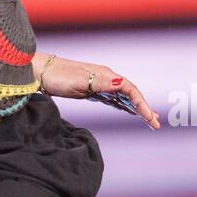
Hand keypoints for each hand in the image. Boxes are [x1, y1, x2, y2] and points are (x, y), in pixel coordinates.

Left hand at [36, 53, 159, 129]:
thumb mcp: (80, 82)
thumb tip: (122, 83)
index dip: (142, 105)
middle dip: (144, 108)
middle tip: (155, 124)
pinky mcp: (90, 90)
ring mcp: (98, 83)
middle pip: (130, 94)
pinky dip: (122, 105)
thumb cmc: (58, 77)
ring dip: (136, 108)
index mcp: (106, 75)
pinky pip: (112, 98)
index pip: (130, 90)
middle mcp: (105, 78)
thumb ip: (102, 84)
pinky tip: (128, 111)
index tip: (150, 118)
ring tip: (148, 120)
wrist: (40, 72)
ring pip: (122, 97)